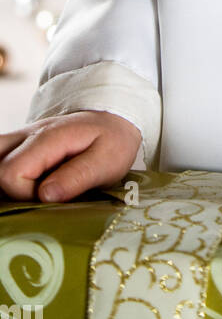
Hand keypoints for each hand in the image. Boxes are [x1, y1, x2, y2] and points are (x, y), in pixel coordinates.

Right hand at [0, 111, 141, 203]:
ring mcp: (20, 140)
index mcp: (47, 138)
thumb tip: (45, 196)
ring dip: (8, 184)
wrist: (113, 120)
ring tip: (33, 192)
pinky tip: (30, 186)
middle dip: (13, 192)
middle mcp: (26, 136)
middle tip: (41, 196)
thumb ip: (77, 177)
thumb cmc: (112, 141)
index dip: (25, 195)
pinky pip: (1, 160)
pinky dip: (10, 179)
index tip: (51, 199)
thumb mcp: (107, 161)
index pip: (10, 174)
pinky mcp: (18, 147)